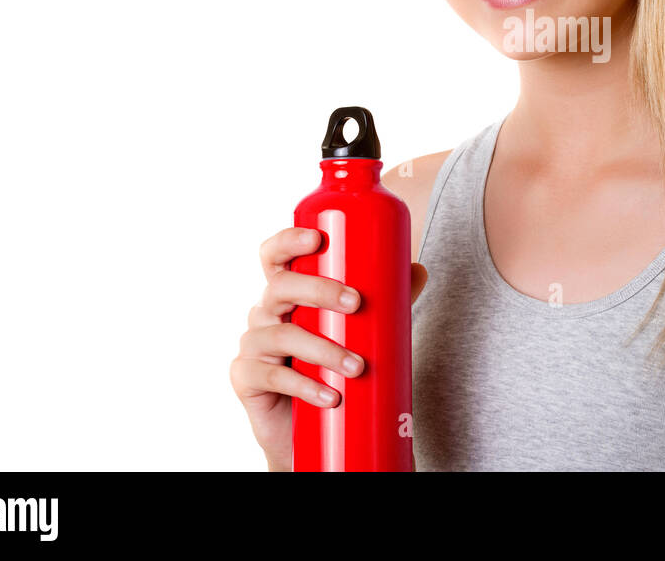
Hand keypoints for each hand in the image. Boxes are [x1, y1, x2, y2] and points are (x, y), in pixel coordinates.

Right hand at [228, 226, 428, 470]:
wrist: (307, 426)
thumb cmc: (330, 365)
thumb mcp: (360, 329)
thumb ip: (386, 301)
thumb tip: (418, 270)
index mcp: (286, 293)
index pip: (274, 257)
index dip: (288, 241)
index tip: (317, 239)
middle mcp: (264, 312)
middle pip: (280, 287)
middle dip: (319, 290)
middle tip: (356, 303)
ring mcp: (252, 345)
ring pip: (283, 335)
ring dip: (324, 350)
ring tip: (357, 367)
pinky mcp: (246, 379)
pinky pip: (274, 378)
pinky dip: (307, 387)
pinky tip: (331, 396)